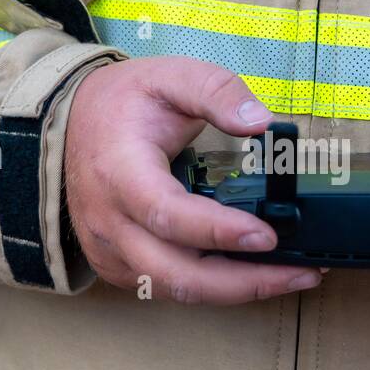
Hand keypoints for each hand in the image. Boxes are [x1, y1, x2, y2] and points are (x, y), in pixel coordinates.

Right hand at [65, 56, 322, 303]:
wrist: (70, 124)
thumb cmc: (122, 103)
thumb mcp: (170, 77)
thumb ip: (217, 92)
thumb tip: (261, 122)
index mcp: (119, 172)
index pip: (167, 214)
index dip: (218, 231)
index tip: (267, 235)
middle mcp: (109, 221)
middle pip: (175, 273)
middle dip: (242, 282)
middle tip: (300, 273)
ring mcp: (111, 250)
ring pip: (174, 291)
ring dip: (236, 292)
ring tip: (290, 277)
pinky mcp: (119, 266)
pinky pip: (168, 289)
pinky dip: (213, 289)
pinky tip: (253, 276)